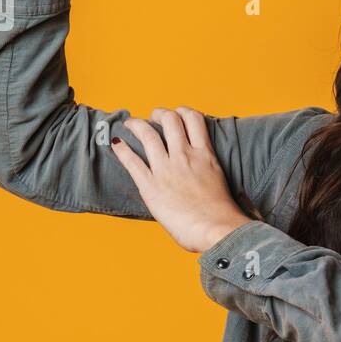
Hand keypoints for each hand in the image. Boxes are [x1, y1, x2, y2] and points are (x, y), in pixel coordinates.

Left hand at [111, 107, 251, 252]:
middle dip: (159, 114)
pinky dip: (122, 150)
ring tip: (131, 123)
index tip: (178, 114)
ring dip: (137, 125)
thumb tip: (207, 178)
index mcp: (205, 155)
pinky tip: (116, 144)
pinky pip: (132, 161)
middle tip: (154, 118)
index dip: (184, 112)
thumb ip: (210, 172)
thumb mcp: (221, 182)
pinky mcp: (150, 186)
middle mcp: (185, 156)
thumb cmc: (223, 214)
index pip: (194, 119)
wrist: (217, 229)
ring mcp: (166, 169)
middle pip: (170, 120)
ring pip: (148, 134)